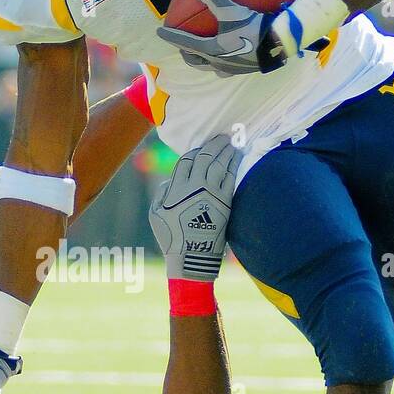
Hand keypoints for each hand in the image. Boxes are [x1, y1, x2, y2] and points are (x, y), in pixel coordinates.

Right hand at [149, 134, 242, 280]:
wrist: (193, 256)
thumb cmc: (173, 238)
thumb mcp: (156, 215)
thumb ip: (163, 193)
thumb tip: (172, 180)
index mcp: (176, 189)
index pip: (186, 160)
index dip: (195, 151)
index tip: (203, 146)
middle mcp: (194, 187)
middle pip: (205, 157)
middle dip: (214, 145)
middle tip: (222, 137)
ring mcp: (211, 193)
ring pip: (220, 164)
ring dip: (226, 151)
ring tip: (231, 143)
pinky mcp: (225, 202)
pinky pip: (230, 177)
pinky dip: (234, 164)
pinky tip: (237, 157)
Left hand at [157, 0, 328, 75]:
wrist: (278, 44)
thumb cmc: (253, 28)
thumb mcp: (232, 10)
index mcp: (211, 49)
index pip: (184, 42)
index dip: (171, 36)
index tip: (160, 32)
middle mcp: (218, 62)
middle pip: (195, 60)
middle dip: (186, 52)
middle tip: (182, 45)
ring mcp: (232, 68)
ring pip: (211, 67)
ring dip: (204, 60)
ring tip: (204, 52)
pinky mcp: (246, 69)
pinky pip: (228, 67)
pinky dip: (223, 61)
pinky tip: (229, 54)